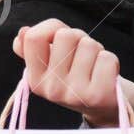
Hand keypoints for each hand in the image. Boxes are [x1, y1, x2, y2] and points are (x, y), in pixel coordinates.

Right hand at [11, 19, 133, 127]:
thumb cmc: (76, 75)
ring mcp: (74, 93)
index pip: (33, 37)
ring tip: (93, 65)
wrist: (103, 106)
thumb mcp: (51, 63)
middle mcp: (52, 89)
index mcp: (35, 79)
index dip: (51, 28)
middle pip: (66, 35)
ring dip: (96, 49)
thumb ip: (34, 47)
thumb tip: (23, 32)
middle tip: (82, 55)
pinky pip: (107, 57)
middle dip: (78, 38)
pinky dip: (110, 60)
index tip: (59, 36)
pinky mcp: (98, 95)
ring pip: (89, 44)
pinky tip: (105, 74)